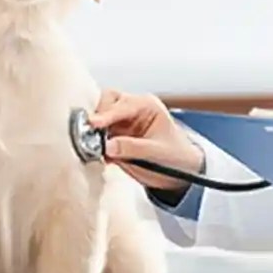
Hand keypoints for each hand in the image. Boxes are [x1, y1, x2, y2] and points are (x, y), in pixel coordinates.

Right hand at [88, 90, 205, 191]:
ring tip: (94, 144)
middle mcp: (132, 109)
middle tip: (90, 132)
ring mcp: (122, 122)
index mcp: (147, 106)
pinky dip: (93, 141)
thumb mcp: (158, 152)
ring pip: (98, 116)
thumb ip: (132, 148)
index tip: (94, 124)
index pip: (122, 105)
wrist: (182, 170)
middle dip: (97, 116)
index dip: (106, 115)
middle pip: (106, 102)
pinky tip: (97, 152)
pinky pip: (97, 134)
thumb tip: (108, 146)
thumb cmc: (177, 156)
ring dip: (94, 129)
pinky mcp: (114, 135)